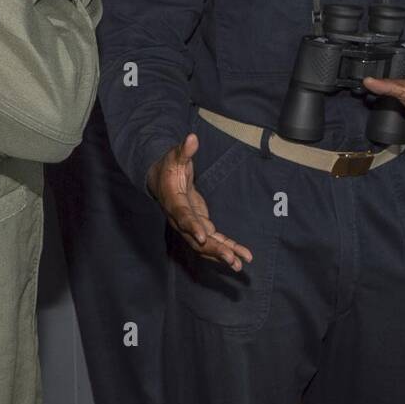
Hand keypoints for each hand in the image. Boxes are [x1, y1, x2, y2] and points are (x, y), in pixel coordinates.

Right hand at [146, 133, 253, 269]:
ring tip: (239, 264)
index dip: (192, 227)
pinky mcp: (201, 227)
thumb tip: (191, 138)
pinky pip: (214, 241)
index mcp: (174, 203)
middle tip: (230, 259)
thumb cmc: (169, 168)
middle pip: (196, 239)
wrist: (162, 182)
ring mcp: (191, 227)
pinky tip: (242, 257)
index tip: (202, 237)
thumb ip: (184, 151)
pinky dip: (228, 249)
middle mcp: (181, 220)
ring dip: (222, 255)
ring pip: (206, 246)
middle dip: (214, 249)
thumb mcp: (175, 157)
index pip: (183, 217)